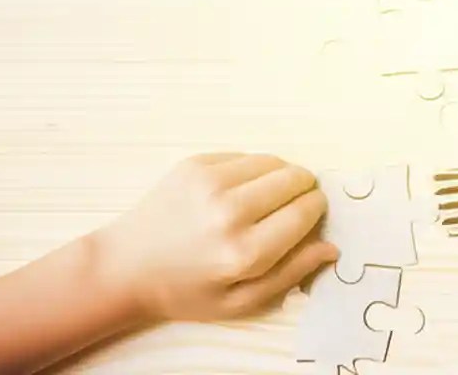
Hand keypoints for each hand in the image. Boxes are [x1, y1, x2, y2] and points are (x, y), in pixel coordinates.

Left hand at [95, 154, 336, 320]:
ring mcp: (209, 182)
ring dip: (280, 176)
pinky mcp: (194, 164)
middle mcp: (229, 212)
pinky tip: (237, 191)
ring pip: (273, 160)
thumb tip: (331, 247)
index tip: (311, 216)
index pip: (306, 211)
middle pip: (296, 178)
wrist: (126, 266)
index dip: (316, 210)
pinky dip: (252, 170)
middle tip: (291, 206)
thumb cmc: (187, 290)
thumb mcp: (242, 302)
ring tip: (265, 198)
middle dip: (303, 190)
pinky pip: (244, 156)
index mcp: (245, 252)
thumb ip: (291, 274)